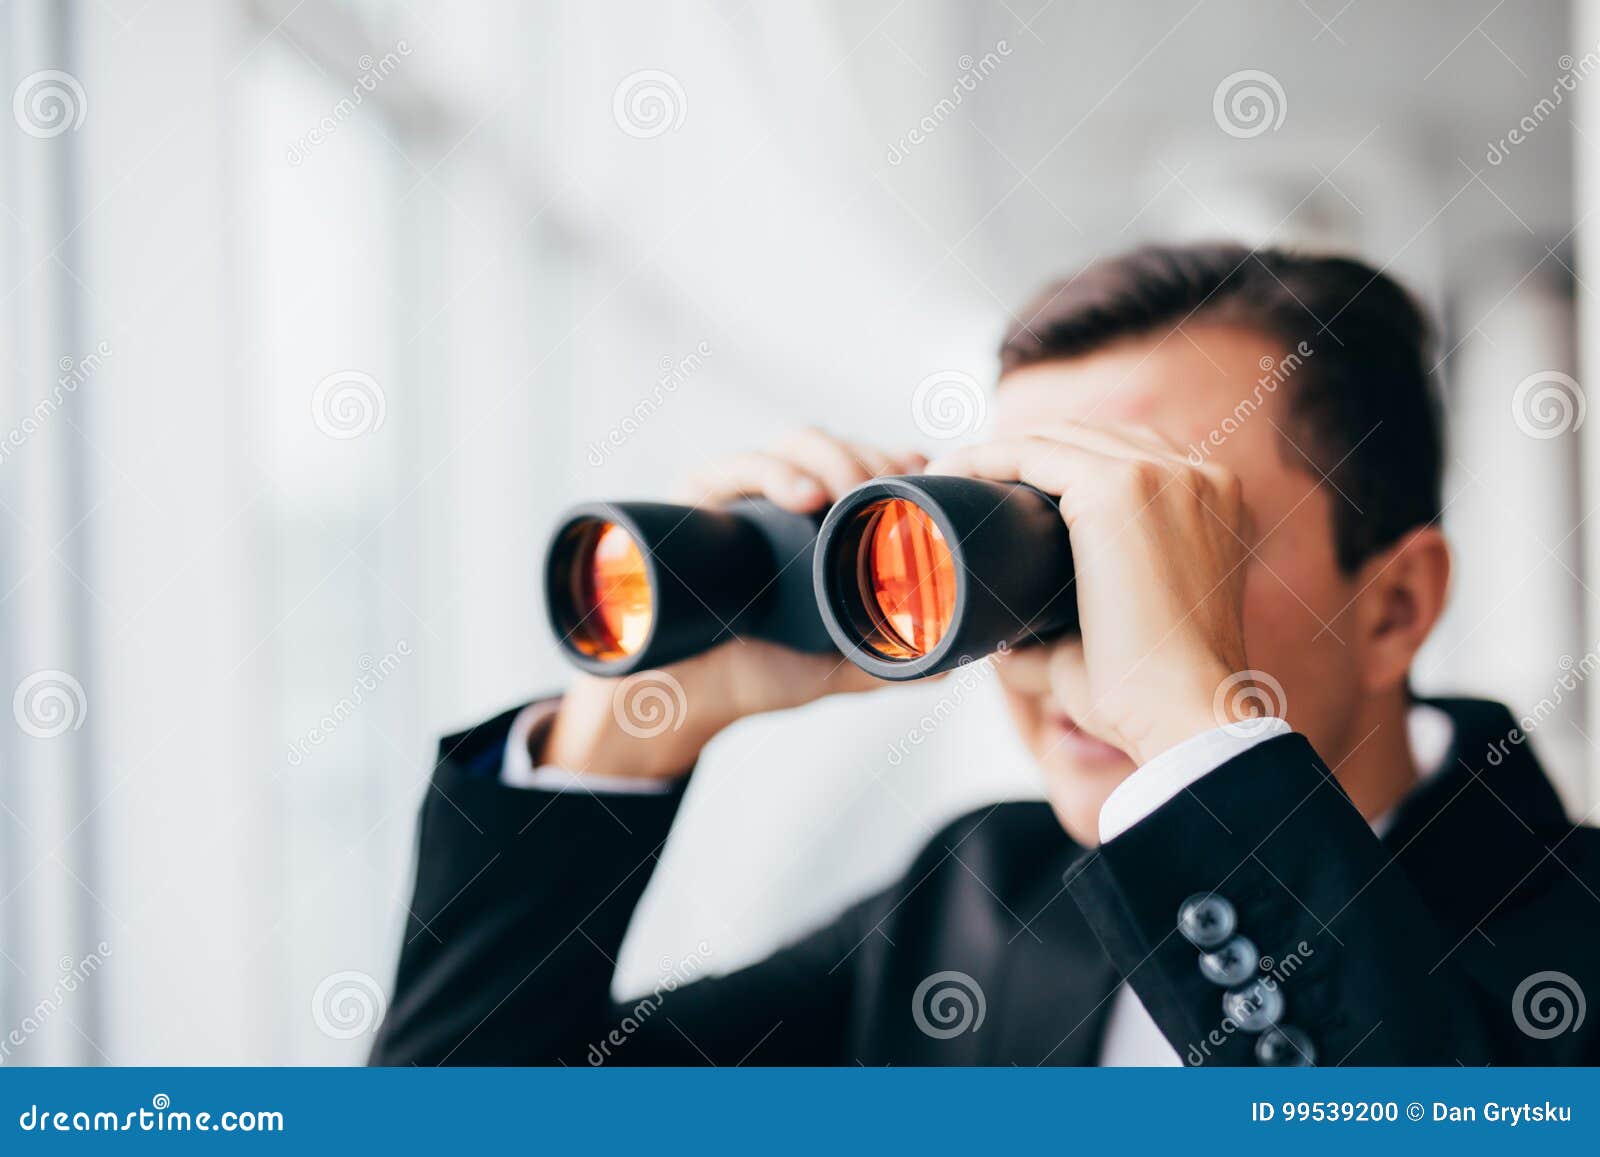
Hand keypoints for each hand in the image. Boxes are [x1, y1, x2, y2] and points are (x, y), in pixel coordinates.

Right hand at [544, 430, 925, 780]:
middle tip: (894, 487)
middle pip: (834, 446)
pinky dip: (770, 472)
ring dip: (830, 458)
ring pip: (791, 445)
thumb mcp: (836, 669)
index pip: (865, 465)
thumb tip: (953, 667)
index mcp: (816, 522)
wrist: (688, 698)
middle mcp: (778, 497)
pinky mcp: (692, 501)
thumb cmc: (759, 671)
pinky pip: (730, 469)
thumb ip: (890, 664)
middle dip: (869, 457)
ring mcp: (736, 495)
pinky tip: (801, 495)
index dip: (897, 461)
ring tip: (850, 493)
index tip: (926, 478)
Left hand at [926, 424, 1259, 766]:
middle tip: (963, 487)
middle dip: (1022, 454)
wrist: (1182, 716)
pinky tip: (951, 475)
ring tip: (948, 481)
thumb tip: (1002, 644)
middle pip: (1090, 437)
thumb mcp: (1118, 638)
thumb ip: (1065, 629)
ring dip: (996, 452)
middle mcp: (1200, 475)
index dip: (1055, 466)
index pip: (1123, 456)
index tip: (1000, 494)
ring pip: (1058, 438)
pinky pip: (1034, 452)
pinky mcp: (1121, 488)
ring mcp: (1164, 475)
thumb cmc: (1150, 694)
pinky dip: (985, 458)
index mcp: (1212, 502)